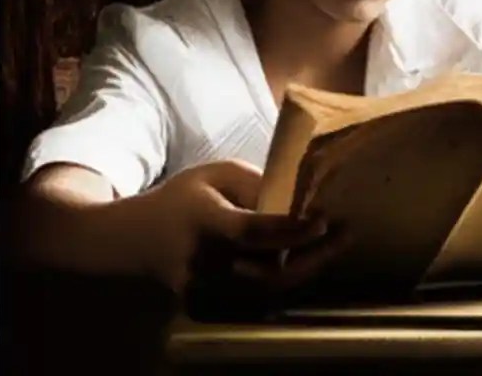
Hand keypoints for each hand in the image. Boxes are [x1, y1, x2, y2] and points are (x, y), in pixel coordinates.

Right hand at [128, 159, 344, 292]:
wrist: (136, 240)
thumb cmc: (181, 200)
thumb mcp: (212, 176)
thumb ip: (253, 184)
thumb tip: (297, 199)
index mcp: (203, 221)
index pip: (252, 231)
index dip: (291, 230)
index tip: (324, 221)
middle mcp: (205, 260)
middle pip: (269, 271)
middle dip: (314, 256)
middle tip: (345, 234)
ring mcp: (207, 289)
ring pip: (269, 289)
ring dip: (306, 269)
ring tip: (334, 245)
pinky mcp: (209, 305)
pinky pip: (257, 298)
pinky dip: (284, 281)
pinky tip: (305, 262)